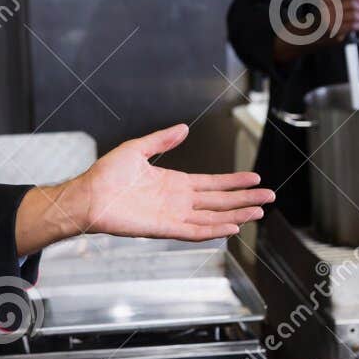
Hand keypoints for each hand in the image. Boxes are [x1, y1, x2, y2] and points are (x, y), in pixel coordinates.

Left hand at [26, 125, 273, 249]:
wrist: (88, 194)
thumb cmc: (106, 174)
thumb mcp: (137, 149)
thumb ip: (162, 139)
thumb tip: (184, 127)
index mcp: (175, 183)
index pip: (212, 184)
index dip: (234, 182)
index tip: (254, 178)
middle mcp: (178, 201)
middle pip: (220, 201)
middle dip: (245, 199)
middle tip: (269, 197)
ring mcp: (173, 216)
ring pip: (213, 218)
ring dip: (237, 215)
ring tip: (259, 211)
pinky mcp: (164, 229)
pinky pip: (195, 231)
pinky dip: (214, 230)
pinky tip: (232, 227)